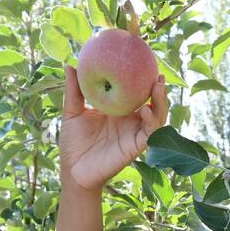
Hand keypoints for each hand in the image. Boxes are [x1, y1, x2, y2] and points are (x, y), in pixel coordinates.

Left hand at [58, 64, 168, 192]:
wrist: (73, 169)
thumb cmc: (73, 142)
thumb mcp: (72, 112)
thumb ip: (74, 90)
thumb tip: (69, 64)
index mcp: (119, 110)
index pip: (136, 92)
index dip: (144, 78)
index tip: (145, 61)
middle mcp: (130, 121)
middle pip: (152, 102)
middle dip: (159, 88)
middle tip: (158, 73)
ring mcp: (134, 134)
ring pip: (157, 117)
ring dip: (160, 102)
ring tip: (157, 87)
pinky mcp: (135, 147)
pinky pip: (149, 134)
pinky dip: (150, 121)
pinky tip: (144, 110)